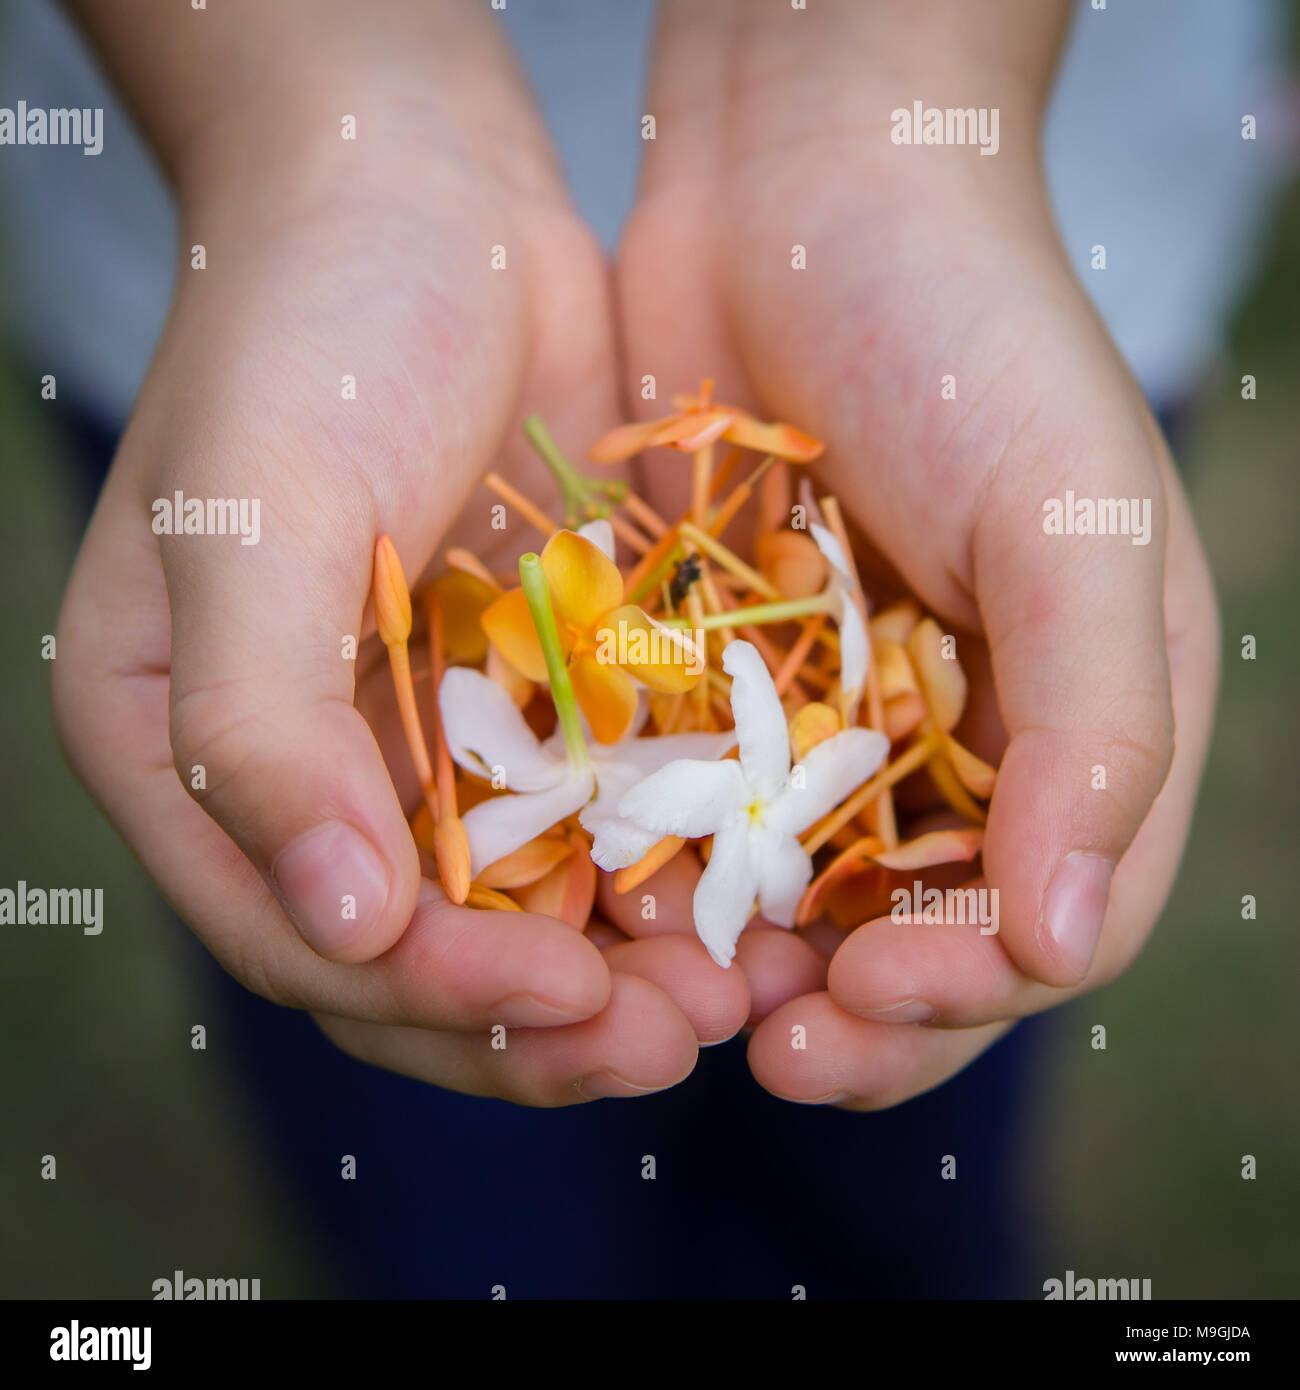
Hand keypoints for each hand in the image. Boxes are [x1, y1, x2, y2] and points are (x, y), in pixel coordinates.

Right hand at [53, 15, 746, 1102]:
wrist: (417, 192)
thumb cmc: (302, 331)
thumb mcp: (251, 522)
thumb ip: (265, 733)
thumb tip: (341, 928)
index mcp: (186, 751)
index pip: (304, 934)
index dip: (431, 992)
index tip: (561, 1002)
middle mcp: (307, 765)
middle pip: (417, 952)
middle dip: (538, 1017)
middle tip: (669, 1044)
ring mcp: (421, 733)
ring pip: (519, 904)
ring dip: (616, 967)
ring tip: (722, 999)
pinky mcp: (523, 688)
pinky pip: (592, 811)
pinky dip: (656, 866)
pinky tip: (737, 895)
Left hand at [614, 0, 1219, 1105]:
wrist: (808, 192)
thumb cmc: (972, 335)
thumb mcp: (1073, 518)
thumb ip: (1097, 729)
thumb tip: (1076, 940)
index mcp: (1081, 719)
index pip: (1047, 921)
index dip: (965, 993)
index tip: (865, 1008)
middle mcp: (965, 736)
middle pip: (920, 936)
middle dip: (851, 1013)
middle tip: (767, 1048)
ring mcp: (839, 711)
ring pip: (800, 894)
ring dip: (751, 961)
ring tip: (684, 997)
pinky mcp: (727, 672)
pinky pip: (698, 804)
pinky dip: (668, 864)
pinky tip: (618, 898)